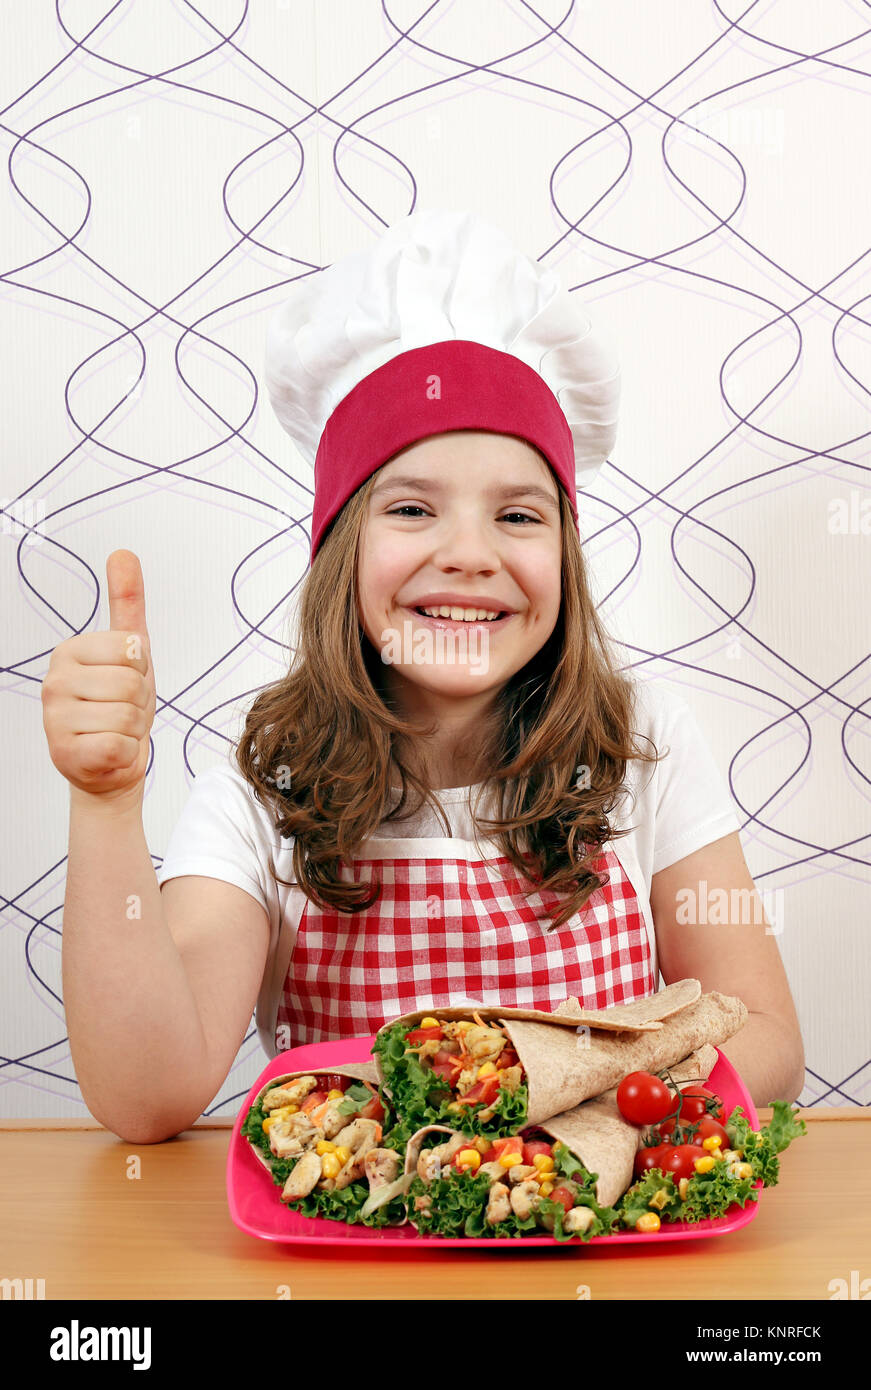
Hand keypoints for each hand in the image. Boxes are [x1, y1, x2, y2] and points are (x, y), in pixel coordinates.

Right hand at [41, 550, 155, 801]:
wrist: (110, 766)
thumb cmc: (120, 706)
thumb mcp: (131, 653)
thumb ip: (127, 602)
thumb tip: (123, 552)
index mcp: (69, 651)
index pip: (132, 649)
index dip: (142, 670)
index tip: (126, 681)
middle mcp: (53, 681)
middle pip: (131, 684)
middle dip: (140, 703)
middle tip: (122, 712)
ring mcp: (54, 719)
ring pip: (127, 716)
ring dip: (133, 729)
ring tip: (116, 731)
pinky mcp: (63, 754)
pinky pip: (118, 746)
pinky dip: (125, 753)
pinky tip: (109, 752)